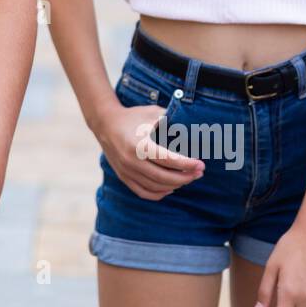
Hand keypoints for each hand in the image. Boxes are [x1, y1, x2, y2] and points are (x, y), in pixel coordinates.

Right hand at [88, 94, 203, 199]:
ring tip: (189, 178)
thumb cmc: (132, 116)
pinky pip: (143, 192)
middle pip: (163, 177)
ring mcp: (126, 171)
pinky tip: (171, 187)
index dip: (187, 164)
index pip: (167, 160)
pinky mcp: (123, 176)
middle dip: (186, 177)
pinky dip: (159, 193)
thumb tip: (194, 126)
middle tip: (200, 172)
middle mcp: (131, 161)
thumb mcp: (152, 113)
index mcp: (138, 145)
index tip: (201, 164)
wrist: (105, 122)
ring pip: (155, 187)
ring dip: (175, 185)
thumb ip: (171, 119)